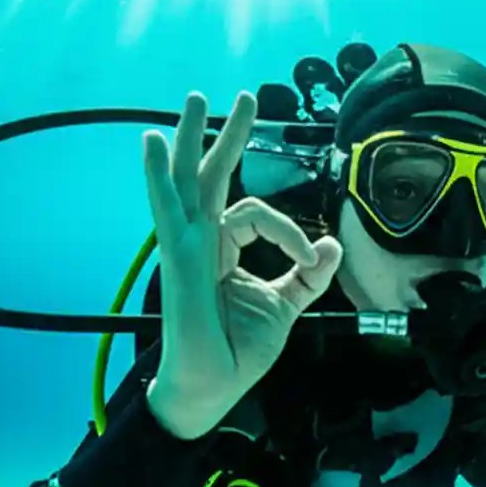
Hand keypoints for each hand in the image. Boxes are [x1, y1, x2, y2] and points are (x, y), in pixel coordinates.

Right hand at [143, 92, 343, 438]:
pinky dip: (158, 177)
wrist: (212, 390)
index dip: (291, 233)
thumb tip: (334, 247)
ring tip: (195, 98)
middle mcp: (202, 243)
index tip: (312, 262)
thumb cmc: (237, 352)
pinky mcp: (178, 260)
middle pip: (212, 178)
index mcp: (225, 252)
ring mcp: (186, 248)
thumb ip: (307, 277)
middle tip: (243, 96)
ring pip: (188, 182)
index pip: (257, 216)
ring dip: (191, 138)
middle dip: (227, 137)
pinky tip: (151, 145)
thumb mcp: (285, 308)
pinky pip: (168, 211)